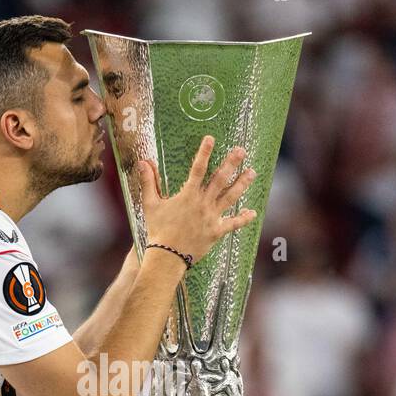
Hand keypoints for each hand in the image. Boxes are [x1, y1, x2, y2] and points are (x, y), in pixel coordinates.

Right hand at [138, 135, 257, 265]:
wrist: (167, 256)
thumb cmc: (158, 230)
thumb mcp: (150, 204)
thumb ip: (149, 182)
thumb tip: (143, 162)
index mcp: (188, 195)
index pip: (198, 168)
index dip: (204, 152)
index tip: (211, 139)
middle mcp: (203, 203)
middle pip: (220, 179)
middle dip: (231, 163)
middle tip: (241, 150)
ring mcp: (211, 217)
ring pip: (230, 197)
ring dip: (242, 184)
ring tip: (252, 172)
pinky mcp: (216, 232)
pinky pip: (233, 224)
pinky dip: (243, 219)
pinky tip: (252, 213)